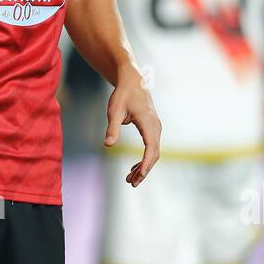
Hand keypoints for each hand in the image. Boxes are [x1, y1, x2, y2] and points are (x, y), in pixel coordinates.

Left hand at [105, 69, 161, 185]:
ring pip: (153, 152)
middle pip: (154, 154)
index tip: (139, 177)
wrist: (133, 81)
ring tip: (130, 178)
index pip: (151, 148)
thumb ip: (112, 128)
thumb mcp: (114, 110)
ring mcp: (156, 128)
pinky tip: (134, 168)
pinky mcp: (152, 129)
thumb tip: (107, 145)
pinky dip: (144, 159)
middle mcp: (155, 126)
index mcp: (148, 122)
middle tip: (130, 182)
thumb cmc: (123, 94)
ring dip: (144, 166)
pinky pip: (151, 147)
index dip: (146, 164)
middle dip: (144, 170)